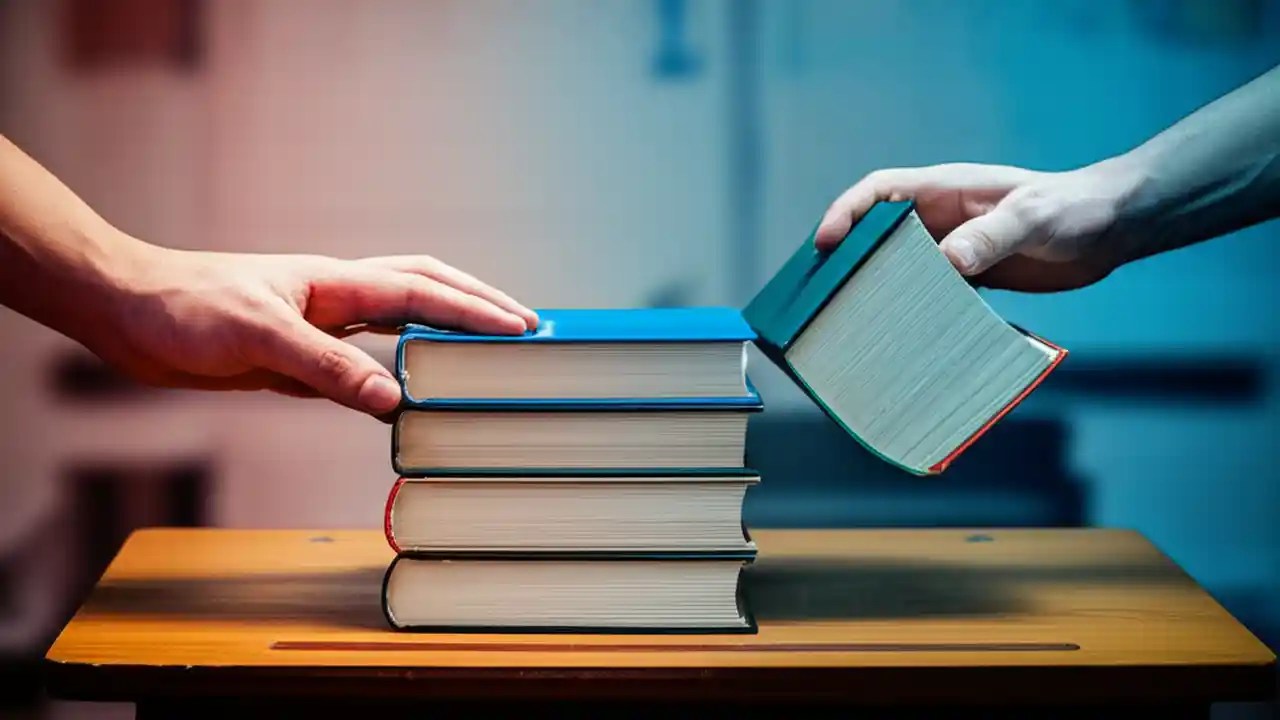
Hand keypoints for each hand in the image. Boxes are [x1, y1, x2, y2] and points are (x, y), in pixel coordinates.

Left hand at [88, 240, 537, 416]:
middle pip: (426, 288)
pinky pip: (367, 355)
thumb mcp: (260, 338)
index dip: (477, 312)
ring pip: (401, 316)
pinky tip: (411, 384)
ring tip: (486, 347)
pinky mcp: (299, 352)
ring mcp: (319, 322)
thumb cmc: (184, 309)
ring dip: (447, 325)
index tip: (524, 329)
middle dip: (478, 303)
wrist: (128, 312)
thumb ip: (329, 369)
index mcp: (336, 283)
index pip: (424, 293)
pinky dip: (402, 362)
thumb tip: (396, 400)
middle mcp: (336, 297)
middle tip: (526, 326)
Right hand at [813, 160, 1142, 291]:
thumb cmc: (1073, 207)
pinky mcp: (971, 277)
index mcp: (946, 190)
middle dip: (845, 258)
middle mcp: (941, 218)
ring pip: (899, 267)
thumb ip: (990, 236)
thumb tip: (947, 263)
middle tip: (820, 292)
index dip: (845, 214)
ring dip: (876, 289)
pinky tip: (904, 337)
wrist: (1112, 227)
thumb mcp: (1032, 216)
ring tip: (849, 321)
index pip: (878, 193)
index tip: (824, 243)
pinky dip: (912, 311)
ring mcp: (953, 248)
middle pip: (876, 234)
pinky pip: (929, 293)